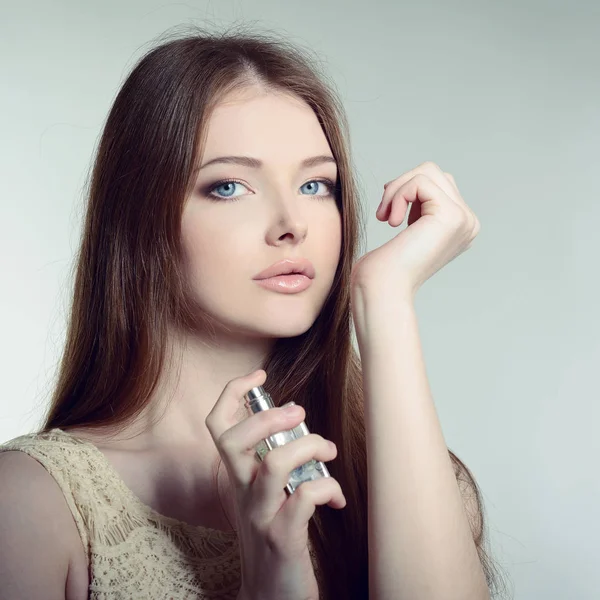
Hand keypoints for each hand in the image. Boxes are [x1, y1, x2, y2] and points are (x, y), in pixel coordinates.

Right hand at [205, 369, 345, 599]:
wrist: (270, 596)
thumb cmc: (275, 535)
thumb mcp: (266, 494)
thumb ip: (273, 462)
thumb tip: (299, 426)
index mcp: (238, 478)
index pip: (218, 427)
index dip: (232, 394)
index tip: (259, 375)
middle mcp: (242, 494)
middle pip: (234, 441)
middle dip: (269, 416)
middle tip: (299, 412)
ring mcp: (260, 516)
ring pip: (274, 464)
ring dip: (309, 447)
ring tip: (327, 450)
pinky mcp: (282, 539)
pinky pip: (303, 498)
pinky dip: (326, 487)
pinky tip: (337, 496)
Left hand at [350, 161, 479, 300]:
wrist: (383, 290)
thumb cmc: (384, 268)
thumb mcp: (409, 229)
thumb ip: (422, 206)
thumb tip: (422, 179)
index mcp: (460, 227)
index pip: (437, 183)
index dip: (406, 191)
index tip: (388, 214)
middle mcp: (468, 223)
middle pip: (434, 172)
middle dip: (400, 186)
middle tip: (382, 214)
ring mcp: (463, 219)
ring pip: (427, 172)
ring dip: (397, 189)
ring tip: (384, 217)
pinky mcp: (451, 215)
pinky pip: (420, 181)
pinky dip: (398, 195)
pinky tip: (390, 221)